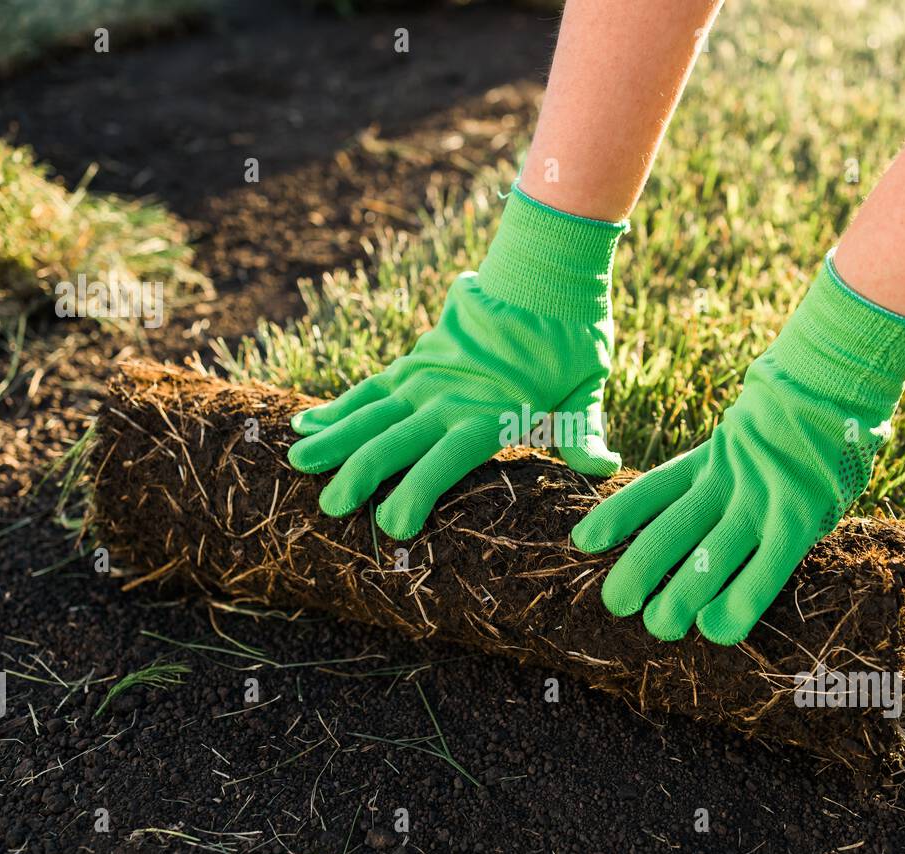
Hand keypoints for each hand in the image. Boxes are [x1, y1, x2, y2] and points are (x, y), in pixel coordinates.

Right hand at [288, 186, 627, 538]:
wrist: (545, 275)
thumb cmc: (571, 343)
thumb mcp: (587, 390)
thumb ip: (583, 433)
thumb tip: (604, 467)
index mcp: (491, 413)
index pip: (448, 459)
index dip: (419, 492)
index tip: (394, 526)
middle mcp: (449, 397)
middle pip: (397, 439)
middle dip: (361, 474)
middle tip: (330, 507)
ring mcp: (426, 377)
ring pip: (372, 413)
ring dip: (335, 439)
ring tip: (299, 464)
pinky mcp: (415, 361)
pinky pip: (369, 388)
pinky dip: (338, 406)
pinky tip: (305, 423)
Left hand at [572, 254, 904, 644]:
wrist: (841, 378)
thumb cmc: (797, 415)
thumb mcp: (747, 432)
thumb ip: (722, 464)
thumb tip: (689, 499)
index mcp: (711, 456)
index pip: (653, 489)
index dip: (617, 516)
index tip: (582, 542)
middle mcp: (729, 478)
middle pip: (673, 530)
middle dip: (641, 570)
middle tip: (616, 603)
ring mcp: (764, 497)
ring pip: (712, 555)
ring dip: (682, 596)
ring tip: (658, 626)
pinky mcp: (801, 517)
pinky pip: (768, 569)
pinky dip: (741, 602)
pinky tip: (715, 630)